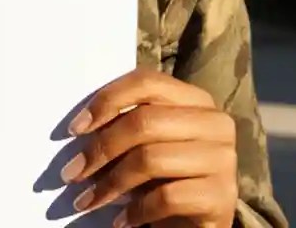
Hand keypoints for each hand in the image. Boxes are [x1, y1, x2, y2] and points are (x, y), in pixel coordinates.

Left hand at [60, 68, 236, 227]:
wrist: (197, 222)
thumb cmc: (164, 177)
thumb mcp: (145, 144)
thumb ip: (124, 125)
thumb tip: (80, 127)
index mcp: (196, 100)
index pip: (147, 82)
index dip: (107, 100)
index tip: (75, 128)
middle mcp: (216, 123)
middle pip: (145, 121)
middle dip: (101, 148)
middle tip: (72, 172)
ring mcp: (223, 160)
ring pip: (152, 159)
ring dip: (110, 184)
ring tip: (87, 200)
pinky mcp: (222, 196)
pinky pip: (167, 197)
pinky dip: (136, 211)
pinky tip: (122, 221)